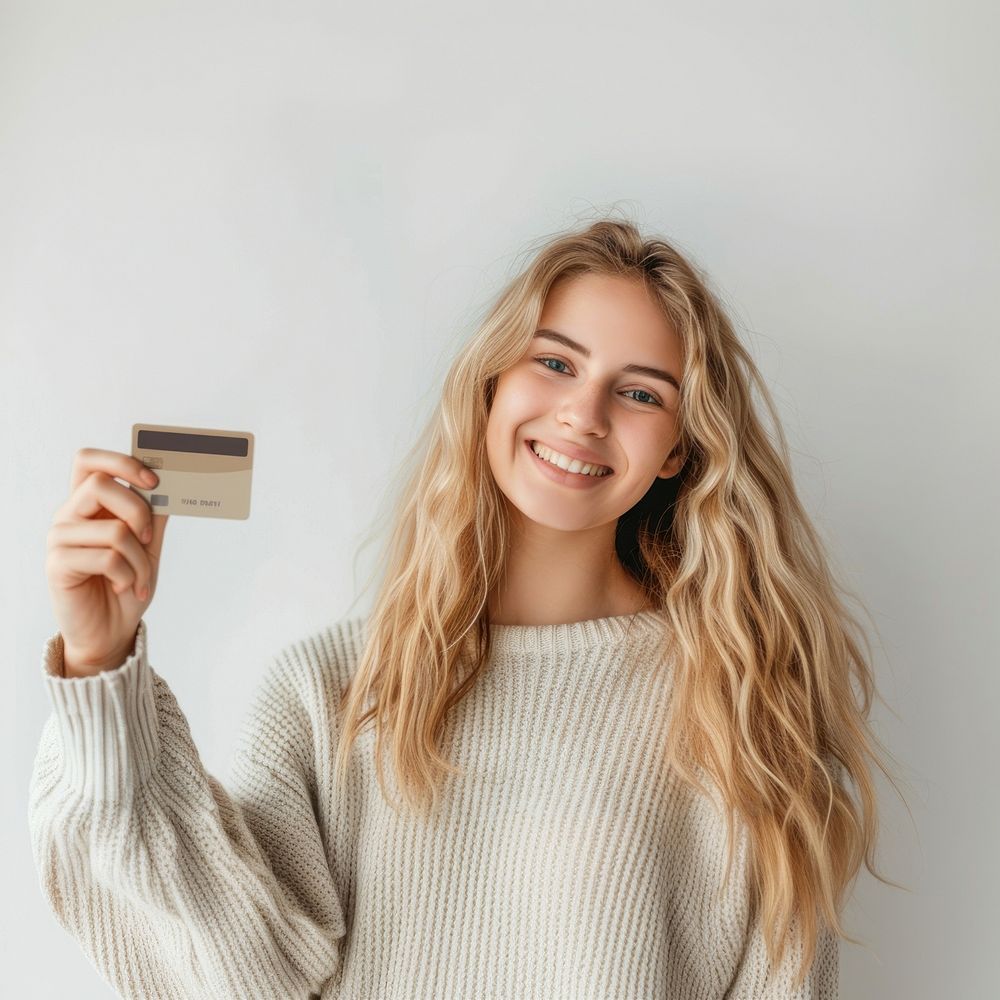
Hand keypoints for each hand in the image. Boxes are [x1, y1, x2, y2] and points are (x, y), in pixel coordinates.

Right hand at [46, 448, 169, 675]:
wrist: (110, 630)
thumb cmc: (127, 584)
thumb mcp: (148, 545)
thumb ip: (154, 514)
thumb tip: (172, 483)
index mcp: (88, 504)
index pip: (88, 460)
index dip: (121, 461)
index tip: (154, 481)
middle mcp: (68, 516)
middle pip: (100, 484)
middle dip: (138, 510)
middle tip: (148, 539)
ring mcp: (59, 539)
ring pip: (113, 528)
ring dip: (139, 558)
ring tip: (140, 578)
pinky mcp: (57, 565)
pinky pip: (107, 558)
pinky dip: (128, 575)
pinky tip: (123, 586)